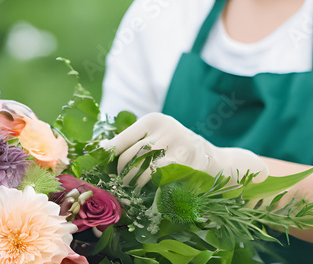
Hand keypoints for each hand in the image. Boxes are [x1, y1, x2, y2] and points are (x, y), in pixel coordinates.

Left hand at [102, 113, 268, 185]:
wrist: (215, 162)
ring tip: (131, 190)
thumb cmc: (178, 152)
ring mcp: (177, 143)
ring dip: (133, 184)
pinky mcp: (187, 161)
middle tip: (119, 185)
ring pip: (142, 169)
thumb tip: (98, 150)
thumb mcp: (157, 140)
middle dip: (121, 175)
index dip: (107, 157)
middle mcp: (165, 127)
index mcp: (153, 120)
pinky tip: (149, 191)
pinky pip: (159, 178)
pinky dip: (151, 187)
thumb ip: (133, 143)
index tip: (98, 169)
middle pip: (129, 157)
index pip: (120, 140)